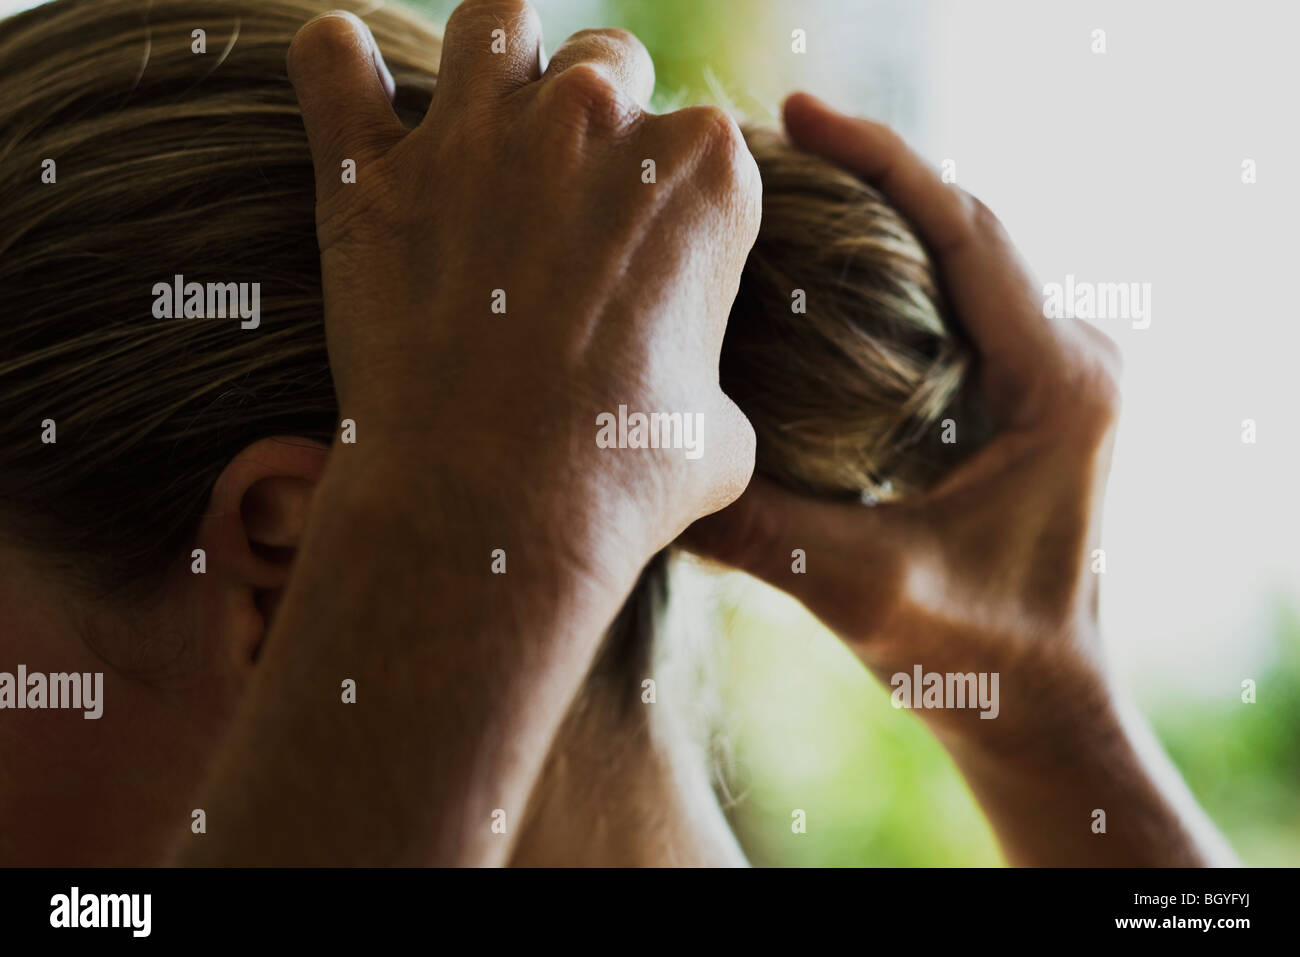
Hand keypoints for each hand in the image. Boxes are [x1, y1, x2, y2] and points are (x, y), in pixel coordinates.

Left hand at [287, 0, 759, 581]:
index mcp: (703, 171)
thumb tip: (697, 409)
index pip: (695, 135)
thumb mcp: (716, 434)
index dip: (665, 191)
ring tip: (480, 116)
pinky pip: (331, 60)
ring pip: (493, 22)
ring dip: (494, 58)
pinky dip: (336, 69)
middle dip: (593, 114)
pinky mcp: (371, 172)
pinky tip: (350, 94)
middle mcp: (597, 120)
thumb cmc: (621, 476)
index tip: (637, 248)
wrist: (495, 506)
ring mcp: (479, 134)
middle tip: (562, 194)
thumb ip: (709, 384)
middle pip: (606, 61)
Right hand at [686, 93, 1238, 865]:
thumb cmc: (974, 655)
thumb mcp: (860, 592)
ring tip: (784, 187)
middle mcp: (1069, 356)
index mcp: (1058, 381)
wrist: (1037, 698)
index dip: (881, 157)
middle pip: (961, 225)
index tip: (799, 113)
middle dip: (869, 173)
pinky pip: (955, 296)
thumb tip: (644, 480)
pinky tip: (820, 263)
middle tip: (767, 145)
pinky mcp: (1024, 388)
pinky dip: (889, 264)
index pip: (965, 229)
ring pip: (958, 255)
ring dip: (879, 212)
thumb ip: (758, 532)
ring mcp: (1051, 368)